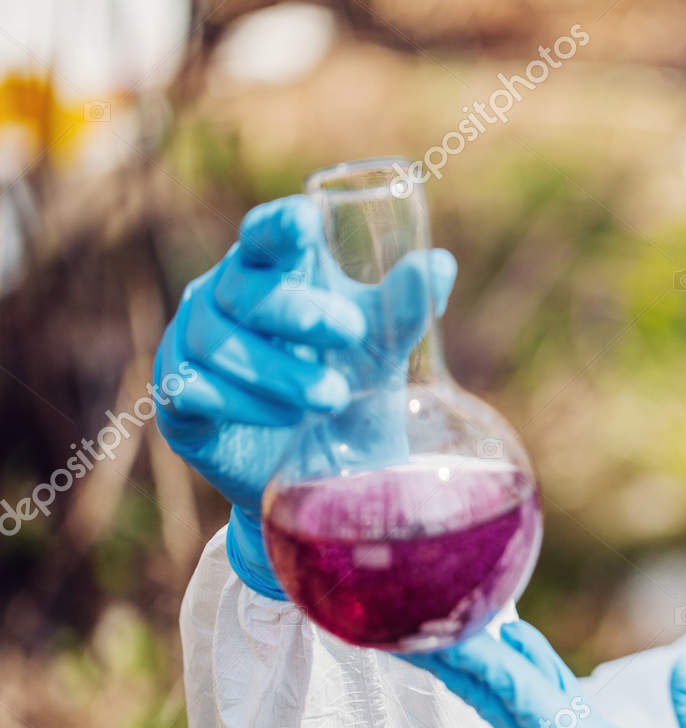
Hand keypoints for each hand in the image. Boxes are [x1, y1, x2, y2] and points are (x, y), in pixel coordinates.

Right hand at [152, 195, 454, 596]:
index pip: (263, 235)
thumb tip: (439, 264)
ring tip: (332, 397)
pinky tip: (283, 419)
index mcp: (271, 272)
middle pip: (243, 290)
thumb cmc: (349, 388)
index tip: (306, 224)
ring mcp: (191, 346)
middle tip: (352, 333)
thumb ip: (403, 309)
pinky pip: (189, 389)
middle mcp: (222, 299)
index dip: (279, 227)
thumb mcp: (380, 352)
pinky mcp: (177, 400)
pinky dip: (239, 403)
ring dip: (278, 370)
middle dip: (296, 310)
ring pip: (216, 343)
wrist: (321, 477)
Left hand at [407, 623, 685, 727]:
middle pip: (518, 721)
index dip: (502, 674)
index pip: (549, 725)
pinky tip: (522, 661)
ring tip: (452, 622)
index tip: (453, 636)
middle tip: (412, 617)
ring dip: (492, 674)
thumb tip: (685, 667)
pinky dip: (534, 690)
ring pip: (532, 726)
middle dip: (469, 669)